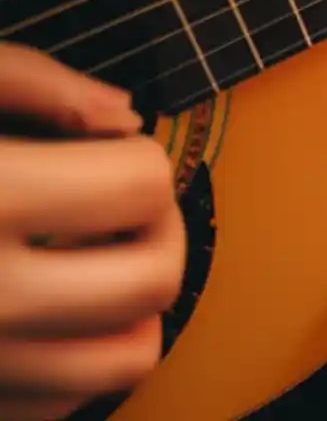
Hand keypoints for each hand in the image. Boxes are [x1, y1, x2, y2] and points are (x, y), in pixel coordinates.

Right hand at [0, 43, 184, 420]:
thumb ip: (28, 81)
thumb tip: (124, 114)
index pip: (140, 185)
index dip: (136, 157)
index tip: (105, 153)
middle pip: (153, 279)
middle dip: (155, 231)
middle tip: (116, 207)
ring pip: (126, 358)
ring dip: (132, 306)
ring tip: (87, 262)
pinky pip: (65, 404)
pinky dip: (75, 360)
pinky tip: (43, 313)